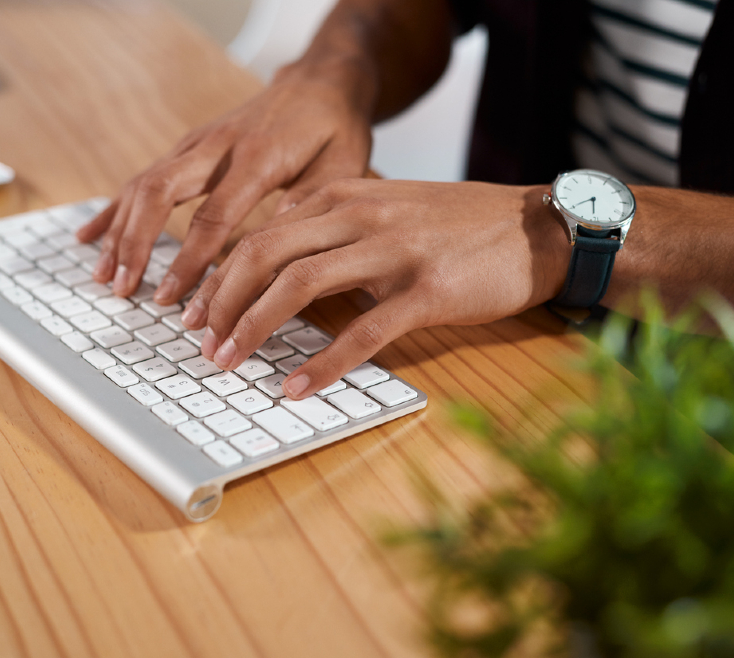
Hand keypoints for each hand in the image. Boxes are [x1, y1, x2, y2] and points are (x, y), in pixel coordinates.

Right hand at [75, 62, 374, 303]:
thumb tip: (277, 253)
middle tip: (125, 290)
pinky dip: (115, 209)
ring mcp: (197, 143)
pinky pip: (142, 177)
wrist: (319, 80)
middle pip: (159, 193)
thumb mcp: (343, 168)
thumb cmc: (335, 130)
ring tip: (103, 277)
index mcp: (258, 156)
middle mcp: (218, 145)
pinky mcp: (188, 146)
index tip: (173, 299)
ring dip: (119, 232)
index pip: (213, 214)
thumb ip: (310, 207)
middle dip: (136, 245)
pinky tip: (91, 237)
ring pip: (143, 184)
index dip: (189, 260)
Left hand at [181, 179, 569, 398]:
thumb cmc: (460, 224)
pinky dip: (322, 363)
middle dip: (221, 301)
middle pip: (265, 253)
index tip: (196, 310)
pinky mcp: (427, 290)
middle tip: (200, 341)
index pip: (261, 232)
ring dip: (254, 327)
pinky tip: (296, 388)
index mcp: (346, 195)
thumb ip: (335, 222)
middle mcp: (361, 215)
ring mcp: (394, 251)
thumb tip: (280, 253)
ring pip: (301, 284)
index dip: (219, 274)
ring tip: (229, 362)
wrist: (537, 229)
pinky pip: (362, 331)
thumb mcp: (388, 206)